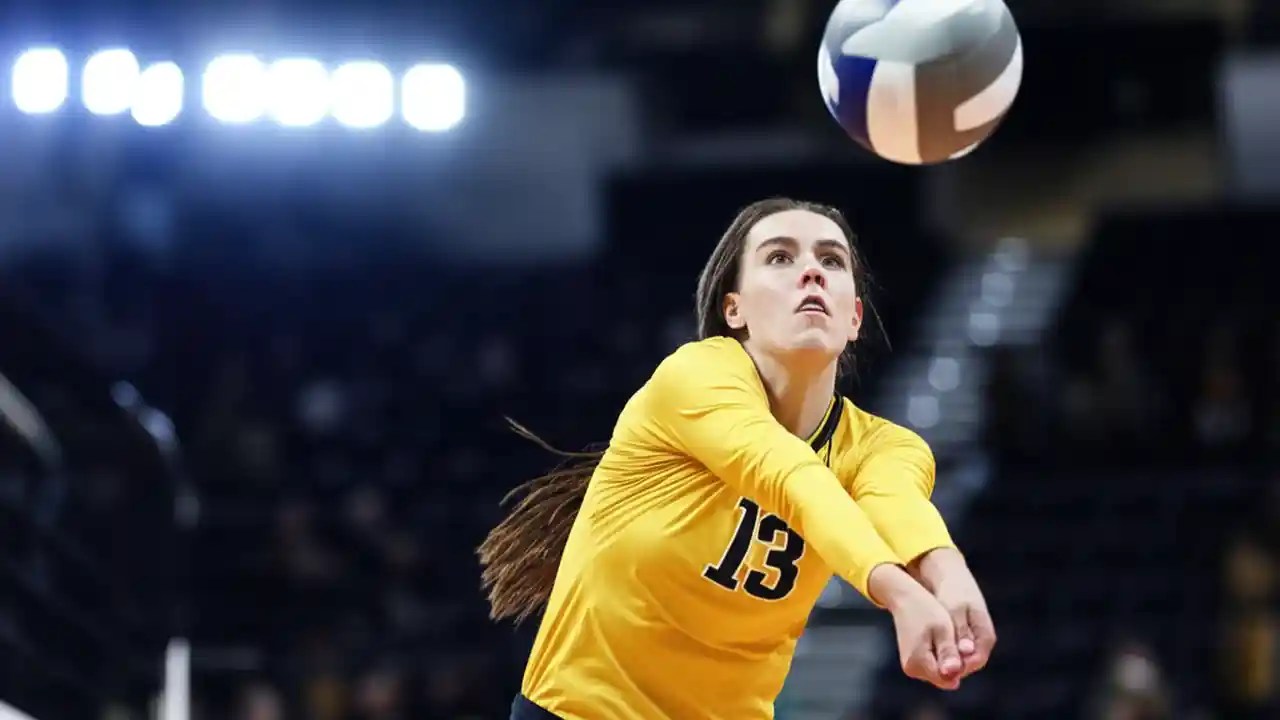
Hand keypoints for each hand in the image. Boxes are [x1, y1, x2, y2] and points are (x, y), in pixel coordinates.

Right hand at [869, 564, 962, 689]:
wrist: (905, 600)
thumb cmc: (925, 611)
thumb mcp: (942, 629)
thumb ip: (948, 653)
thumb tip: (954, 677)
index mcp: (918, 662)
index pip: (949, 679)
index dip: (961, 666)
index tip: (962, 644)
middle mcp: (912, 669)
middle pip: (945, 678)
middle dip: (956, 664)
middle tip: (955, 638)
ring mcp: (910, 667)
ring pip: (940, 673)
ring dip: (949, 660)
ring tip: (948, 637)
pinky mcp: (912, 663)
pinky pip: (934, 667)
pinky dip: (942, 657)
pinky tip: (942, 640)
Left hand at [915, 550, 995, 678]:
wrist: (950, 574)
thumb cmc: (953, 590)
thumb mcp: (955, 610)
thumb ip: (960, 632)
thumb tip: (966, 653)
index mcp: (985, 634)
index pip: (976, 661)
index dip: (958, 667)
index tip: (939, 666)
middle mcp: (981, 640)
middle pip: (968, 663)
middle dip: (951, 666)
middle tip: (929, 664)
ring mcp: (973, 637)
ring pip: (960, 658)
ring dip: (946, 659)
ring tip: (927, 657)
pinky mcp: (962, 634)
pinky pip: (954, 650)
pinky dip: (942, 650)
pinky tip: (927, 649)